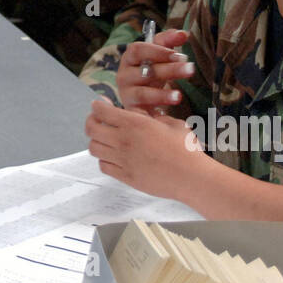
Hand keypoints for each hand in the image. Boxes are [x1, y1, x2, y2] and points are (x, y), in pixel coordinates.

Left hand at [85, 98, 209, 199]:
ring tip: (106, 139)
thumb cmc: (185, 148)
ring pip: (93, 148)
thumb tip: (135, 112)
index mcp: (134, 124)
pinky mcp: (125, 176)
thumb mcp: (171, 122)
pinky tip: (114, 156)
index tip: (100, 105)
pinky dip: (104, 159)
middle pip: (91, 128)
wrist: (191, 178)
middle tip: (98, 120)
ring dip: (97, 141)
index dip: (97, 105)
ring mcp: (122, 160)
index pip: (101, 111)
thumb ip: (150, 116)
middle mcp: (123, 141)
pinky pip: (103, 166)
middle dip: (92, 121)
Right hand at [116, 30, 191, 115]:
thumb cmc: (150, 69)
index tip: (179, 55)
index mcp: (130, 57)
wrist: (139, 97)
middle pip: (145, 71)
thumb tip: (184, 33)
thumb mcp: (158, 54)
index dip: (159, 51)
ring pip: (143, 93)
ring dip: (162, 94)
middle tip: (190, 69)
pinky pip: (144, 112)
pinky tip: (171, 108)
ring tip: (179, 96)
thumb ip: (168, 41)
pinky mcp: (132, 110)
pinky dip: (157, 110)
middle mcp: (124, 75)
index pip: (139, 50)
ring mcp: (127, 94)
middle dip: (170, 70)